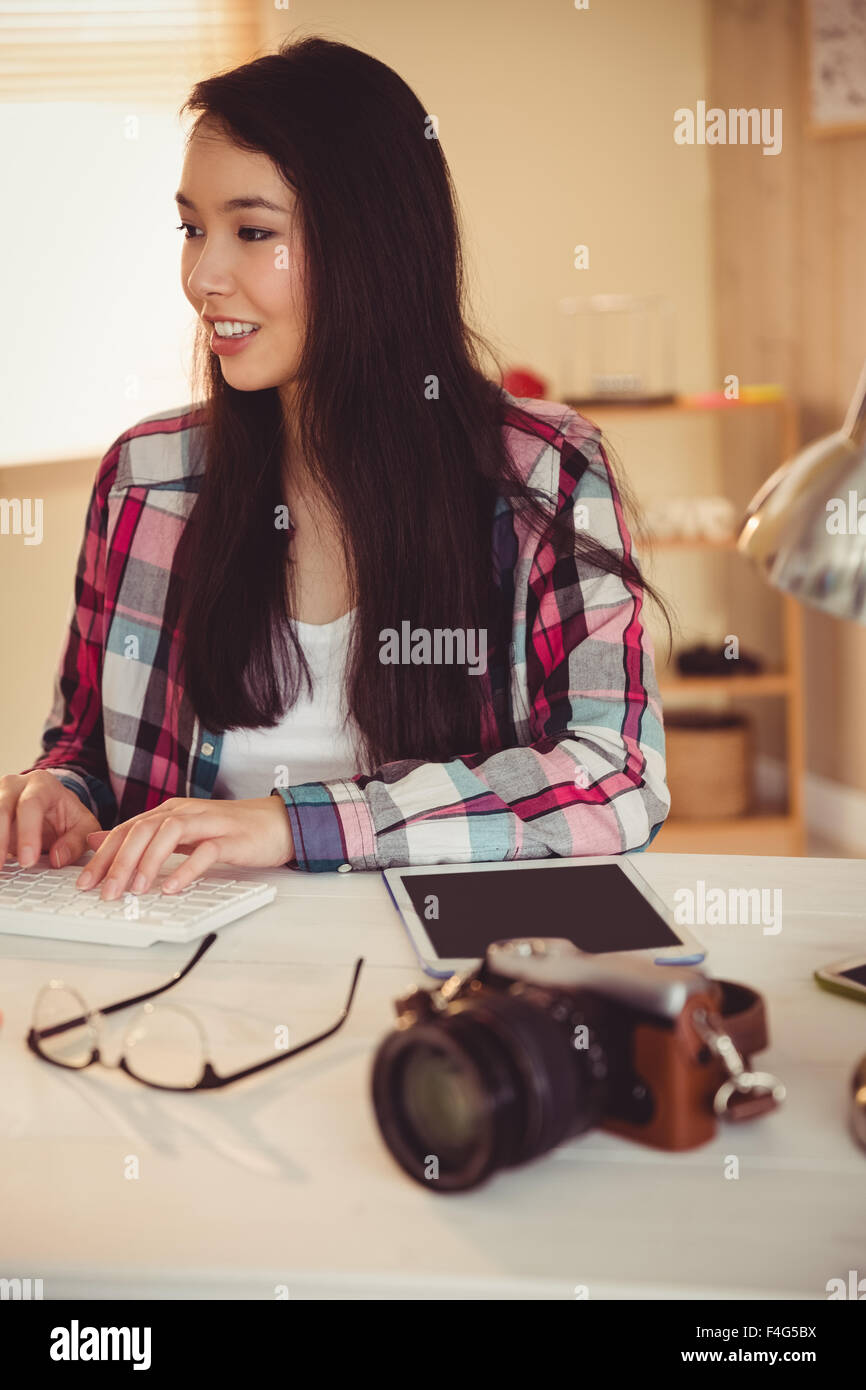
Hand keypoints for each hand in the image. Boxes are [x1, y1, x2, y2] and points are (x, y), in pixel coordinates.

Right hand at [0, 770, 101, 867]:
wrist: (51, 804)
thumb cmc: (66, 815)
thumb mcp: (83, 826)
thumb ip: (75, 842)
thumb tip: (58, 858)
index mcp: (42, 784)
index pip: (31, 804)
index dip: (27, 833)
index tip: (28, 861)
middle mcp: (14, 785)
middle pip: (1, 808)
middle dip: (0, 841)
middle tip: (1, 869)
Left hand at [77, 796, 294, 899]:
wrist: (278, 823)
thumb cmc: (230, 831)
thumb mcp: (181, 831)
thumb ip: (145, 835)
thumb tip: (101, 840)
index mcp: (170, 811)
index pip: (128, 829)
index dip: (104, 855)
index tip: (86, 882)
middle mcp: (185, 812)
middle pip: (143, 830)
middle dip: (119, 861)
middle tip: (105, 892)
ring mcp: (209, 823)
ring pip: (168, 834)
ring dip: (148, 862)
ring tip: (135, 889)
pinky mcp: (231, 838)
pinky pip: (205, 851)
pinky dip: (186, 869)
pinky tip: (173, 887)